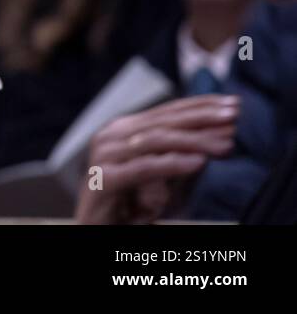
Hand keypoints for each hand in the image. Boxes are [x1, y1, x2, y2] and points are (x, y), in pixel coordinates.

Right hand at [74, 95, 239, 224]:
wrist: (96, 226)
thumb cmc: (128, 201)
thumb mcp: (161, 173)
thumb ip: (181, 153)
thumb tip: (218, 135)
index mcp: (124, 129)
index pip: (168, 111)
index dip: (201, 105)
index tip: (233, 104)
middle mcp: (112, 136)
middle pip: (163, 121)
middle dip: (203, 118)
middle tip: (233, 116)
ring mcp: (105, 156)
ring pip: (155, 140)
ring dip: (194, 140)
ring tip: (224, 145)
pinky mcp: (103, 179)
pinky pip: (143, 168)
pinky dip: (172, 164)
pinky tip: (198, 163)